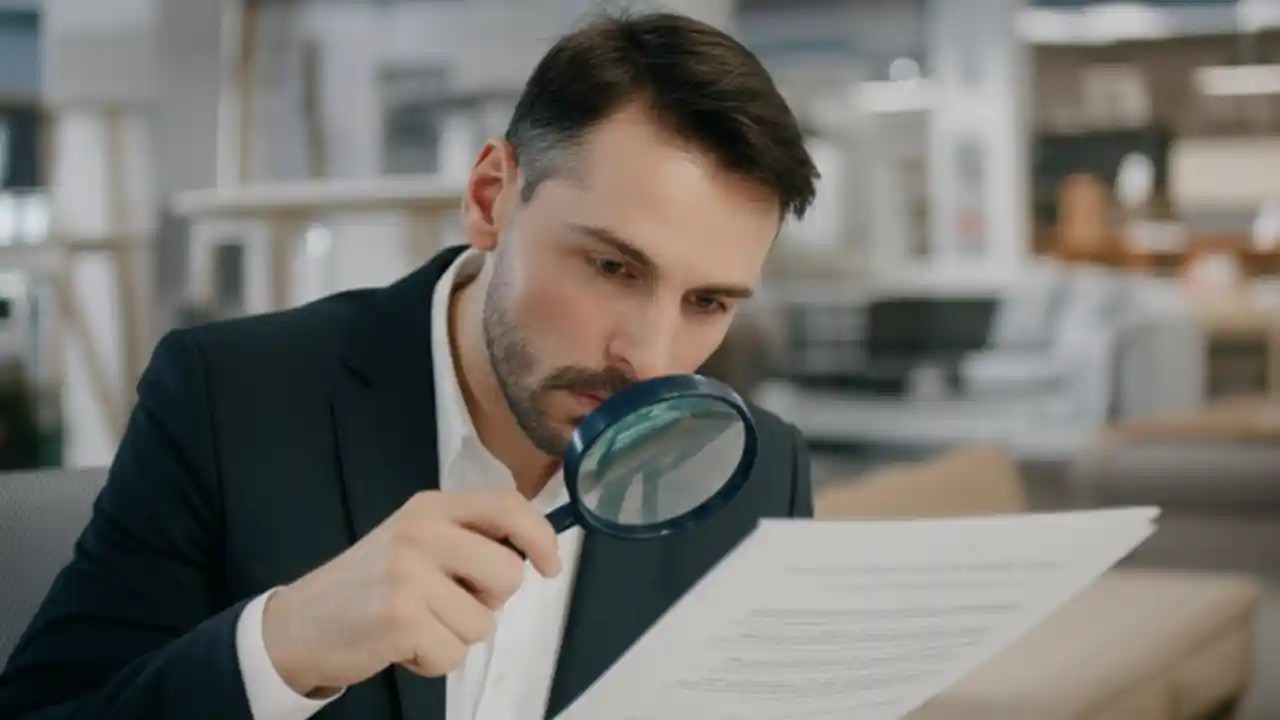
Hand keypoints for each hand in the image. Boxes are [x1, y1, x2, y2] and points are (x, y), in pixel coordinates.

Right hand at [261, 489, 559, 696]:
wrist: (299, 625)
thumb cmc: (369, 585)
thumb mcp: (415, 542)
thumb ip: (466, 538)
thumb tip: (531, 552)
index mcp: (430, 508)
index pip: (507, 505)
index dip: (540, 536)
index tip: (549, 566)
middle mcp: (421, 533)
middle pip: (508, 574)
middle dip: (491, 601)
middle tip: (450, 603)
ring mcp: (409, 575)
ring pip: (483, 623)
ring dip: (456, 636)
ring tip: (417, 624)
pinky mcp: (400, 619)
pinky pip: (453, 655)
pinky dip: (433, 662)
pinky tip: (402, 645)